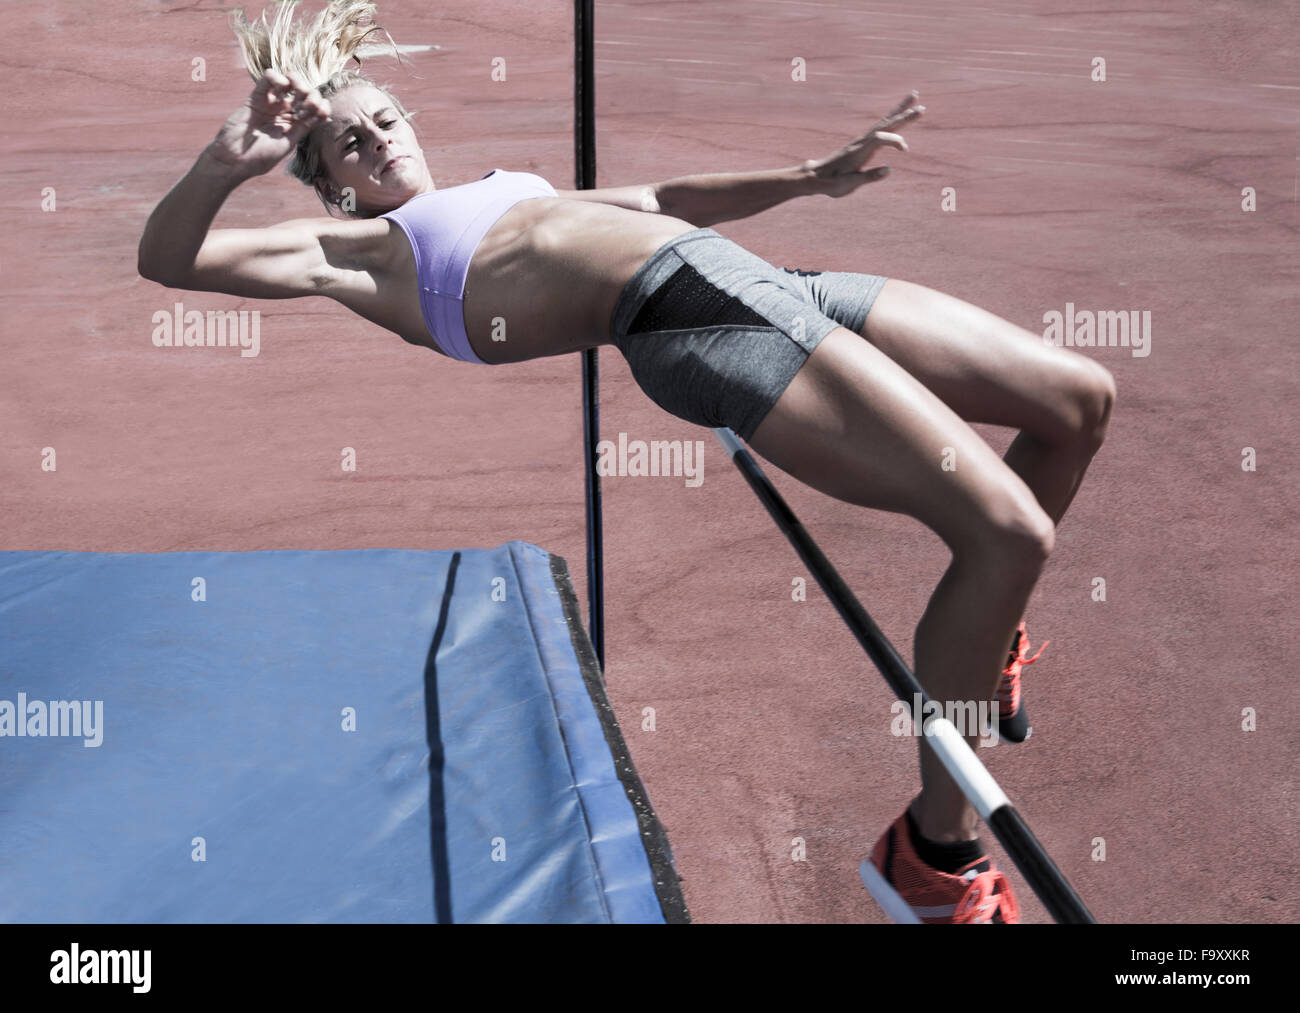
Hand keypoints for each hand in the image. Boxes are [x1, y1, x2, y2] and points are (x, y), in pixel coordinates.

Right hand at [207, 69, 330, 179]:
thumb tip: (326, 116)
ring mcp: (271, 103)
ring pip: (290, 82)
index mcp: (296, 125)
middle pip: (306, 93)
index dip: (322, 105)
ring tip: (297, 91)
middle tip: (306, 104)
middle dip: (312, 95)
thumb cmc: (261, 157)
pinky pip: (268, 79)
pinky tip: (281, 84)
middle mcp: (285, 112)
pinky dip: (277, 77)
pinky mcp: (256, 97)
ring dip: (299, 82)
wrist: (235, 159)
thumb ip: (304, 127)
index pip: (315, 108)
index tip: (319, 112)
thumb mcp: (288, 142)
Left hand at [802, 91, 923, 196]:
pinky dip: (892, 119)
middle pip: (886, 124)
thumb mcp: (849, 184)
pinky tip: (898, 115)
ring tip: (914, 96)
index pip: (881, 139)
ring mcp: (862, 140)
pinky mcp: (863, 142)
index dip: (894, 140)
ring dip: (900, 110)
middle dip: (904, 116)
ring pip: (884, 121)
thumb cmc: (832, 183)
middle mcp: (862, 141)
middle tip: (922, 107)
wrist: (816, 176)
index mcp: (860, 151)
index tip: (904, 149)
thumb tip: (889, 169)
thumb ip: (869, 177)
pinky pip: (880, 127)